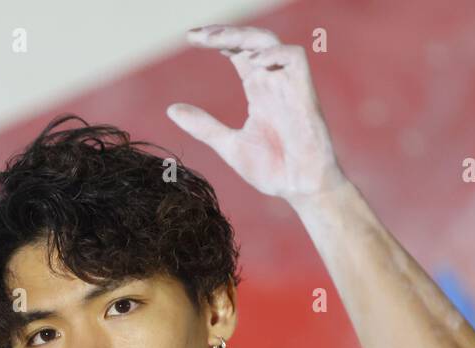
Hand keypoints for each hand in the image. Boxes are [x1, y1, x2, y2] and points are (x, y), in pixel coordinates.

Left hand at [167, 25, 345, 202]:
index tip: (191, 38)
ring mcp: (289, 84)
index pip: (237, 52)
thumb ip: (203, 126)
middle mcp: (273, 81)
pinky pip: (294, 57)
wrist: (301, 188)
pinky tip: (251, 63)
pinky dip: (273, 54)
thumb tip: (170, 110)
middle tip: (195, 36)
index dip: (217, 40)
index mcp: (258, 89)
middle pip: (250, 41)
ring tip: (216, 42)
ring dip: (243, 36)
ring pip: (269, 41)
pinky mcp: (304, 92)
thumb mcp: (229, 145)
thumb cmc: (273, 169)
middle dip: (224, 33)